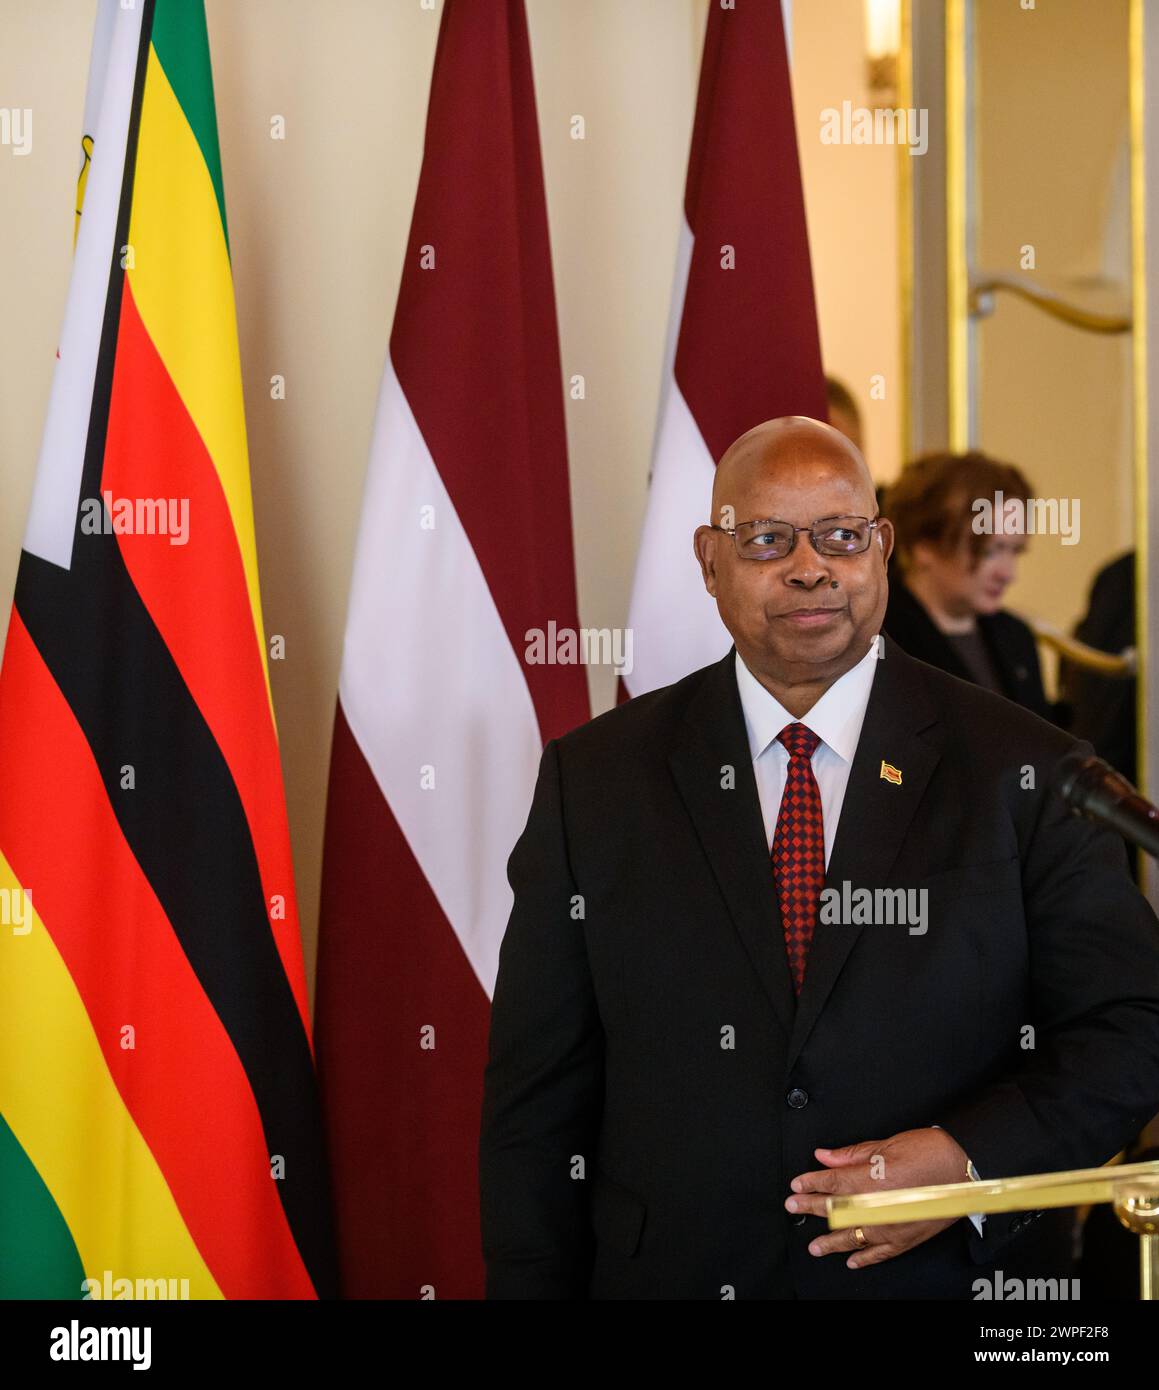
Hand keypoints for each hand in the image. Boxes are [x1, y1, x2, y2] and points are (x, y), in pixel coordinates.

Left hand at [784, 1126, 968, 1268]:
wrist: (967, 1171)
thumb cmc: (931, 1153)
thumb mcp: (887, 1144)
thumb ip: (853, 1154)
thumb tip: (825, 1156)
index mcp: (872, 1179)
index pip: (832, 1183)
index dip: (811, 1184)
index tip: (796, 1185)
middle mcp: (879, 1207)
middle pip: (836, 1209)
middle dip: (811, 1208)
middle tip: (793, 1207)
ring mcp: (893, 1226)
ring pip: (853, 1237)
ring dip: (830, 1241)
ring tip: (814, 1246)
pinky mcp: (907, 1238)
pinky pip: (880, 1253)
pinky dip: (864, 1258)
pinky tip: (851, 1260)